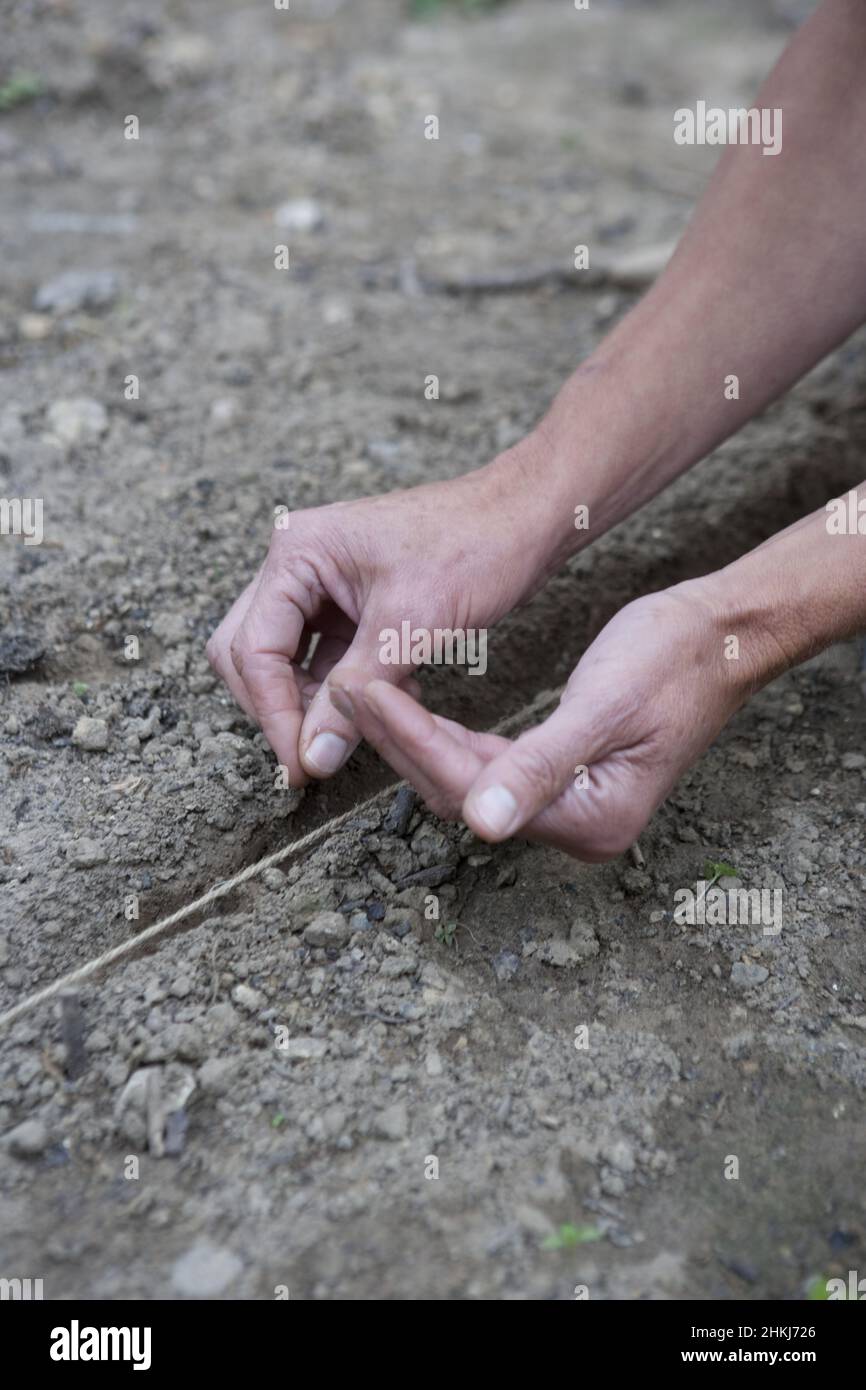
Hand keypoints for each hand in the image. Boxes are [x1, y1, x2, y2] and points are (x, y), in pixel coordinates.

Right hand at [205, 440, 560, 784]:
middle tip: (309, 761)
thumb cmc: (476, 547)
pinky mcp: (350, 604)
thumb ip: (353, 691)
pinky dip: (339, 692)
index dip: (272, 712)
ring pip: (284, 660)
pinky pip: (324, 658)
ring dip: (308, 703)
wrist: (528, 517)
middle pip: (251, 652)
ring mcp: (322, 584)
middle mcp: (297, 563)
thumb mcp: (410, 625)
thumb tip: (312, 755)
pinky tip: (374, 715)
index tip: (301, 765)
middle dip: (276, 707)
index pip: (254, 647)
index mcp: (298, 552)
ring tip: (344, 743)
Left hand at [329, 581, 754, 859]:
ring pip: (467, 780)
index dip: (413, 741)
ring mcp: (567, 808)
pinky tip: (411, 712)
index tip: (366, 692)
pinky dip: (446, 738)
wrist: (720, 638)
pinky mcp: (561, 781)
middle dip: (400, 741)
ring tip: (363, 695)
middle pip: (462, 793)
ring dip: (415, 738)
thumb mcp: (606, 707)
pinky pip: (488, 766)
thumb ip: (542, 765)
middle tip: (345, 691)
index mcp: (589, 820)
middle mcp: (575, 827)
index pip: (474, 789)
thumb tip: (483, 823)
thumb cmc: (673, 661)